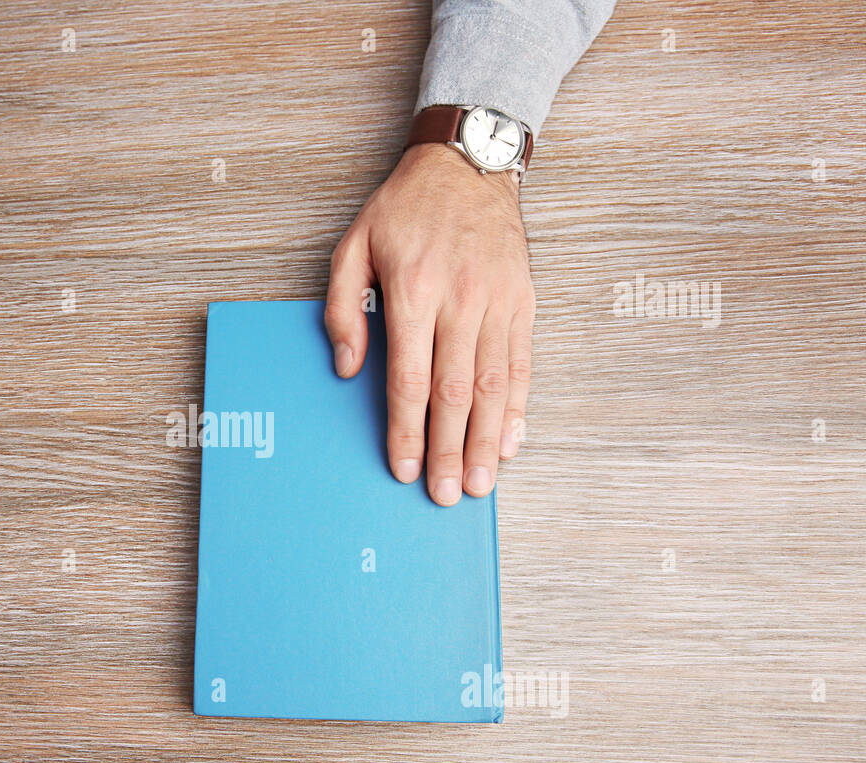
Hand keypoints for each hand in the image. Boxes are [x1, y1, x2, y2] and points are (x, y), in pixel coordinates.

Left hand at [325, 143, 534, 505]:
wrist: (465, 164)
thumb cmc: (403, 210)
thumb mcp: (352, 245)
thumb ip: (342, 309)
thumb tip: (347, 367)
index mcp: (413, 290)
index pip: (409, 377)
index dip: (407, 429)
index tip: (404, 468)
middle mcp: (460, 299)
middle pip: (455, 391)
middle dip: (448, 449)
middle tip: (444, 494)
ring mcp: (498, 302)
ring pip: (494, 385)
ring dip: (485, 440)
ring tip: (478, 483)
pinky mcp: (523, 301)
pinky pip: (522, 364)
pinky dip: (519, 407)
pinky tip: (510, 441)